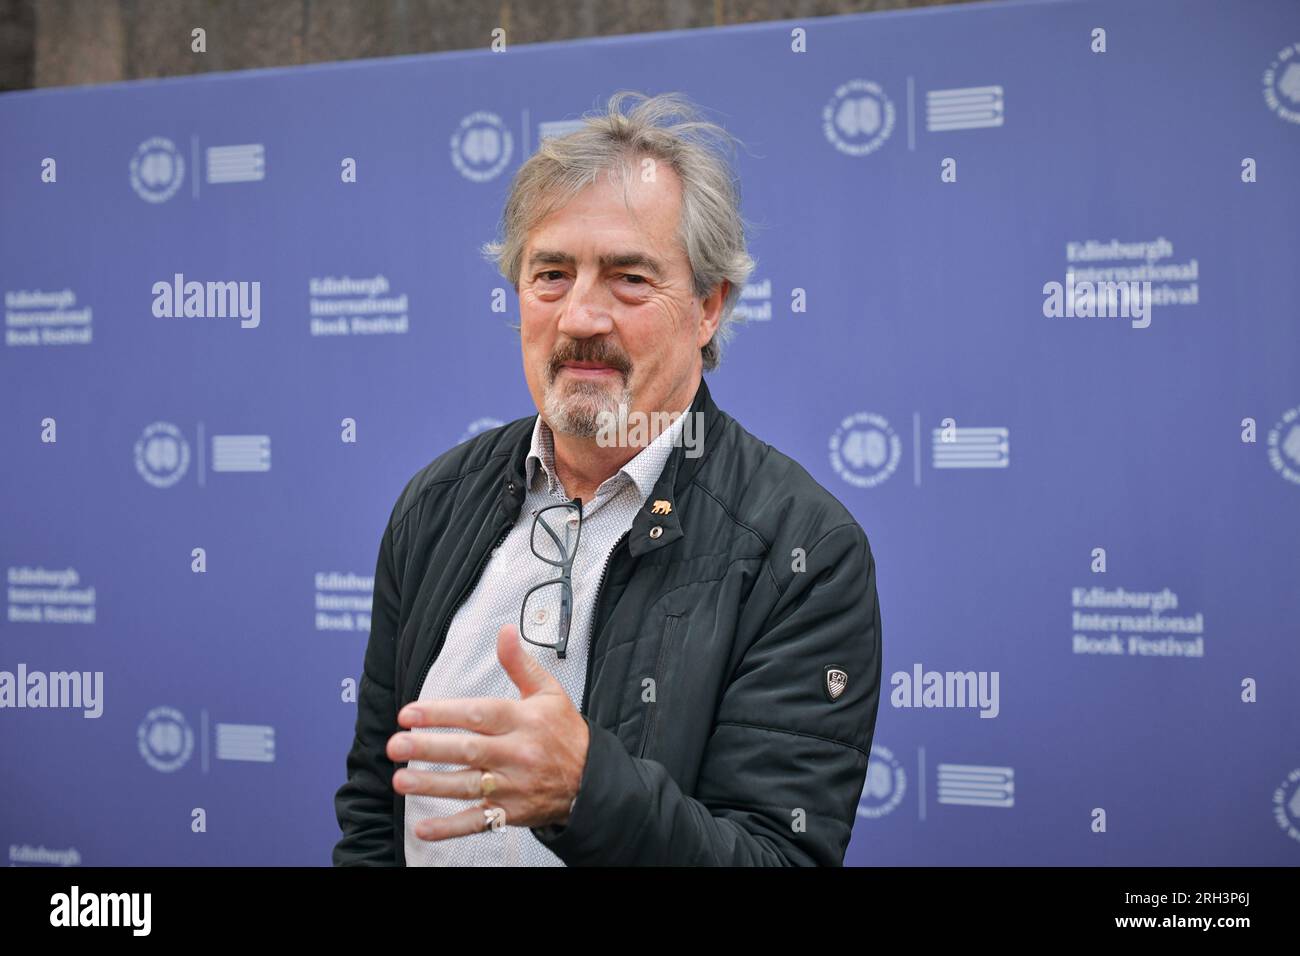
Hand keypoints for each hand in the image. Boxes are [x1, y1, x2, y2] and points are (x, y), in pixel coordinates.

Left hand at [387, 623, 590, 841]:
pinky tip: (424, 827)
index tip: (409, 713)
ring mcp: (513, 786)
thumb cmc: (564, 732)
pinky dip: (450, 827)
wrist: (592, 780)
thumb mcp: (548, 692)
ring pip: (468, 786)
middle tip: (395, 745)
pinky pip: (478, 822)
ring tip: (401, 779)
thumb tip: (503, 631)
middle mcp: (517, 754)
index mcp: (523, 721)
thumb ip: (520, 663)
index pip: (479, 715)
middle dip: (429, 748)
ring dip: (432, 785)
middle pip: (468, 750)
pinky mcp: (511, 813)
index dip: (443, 713)